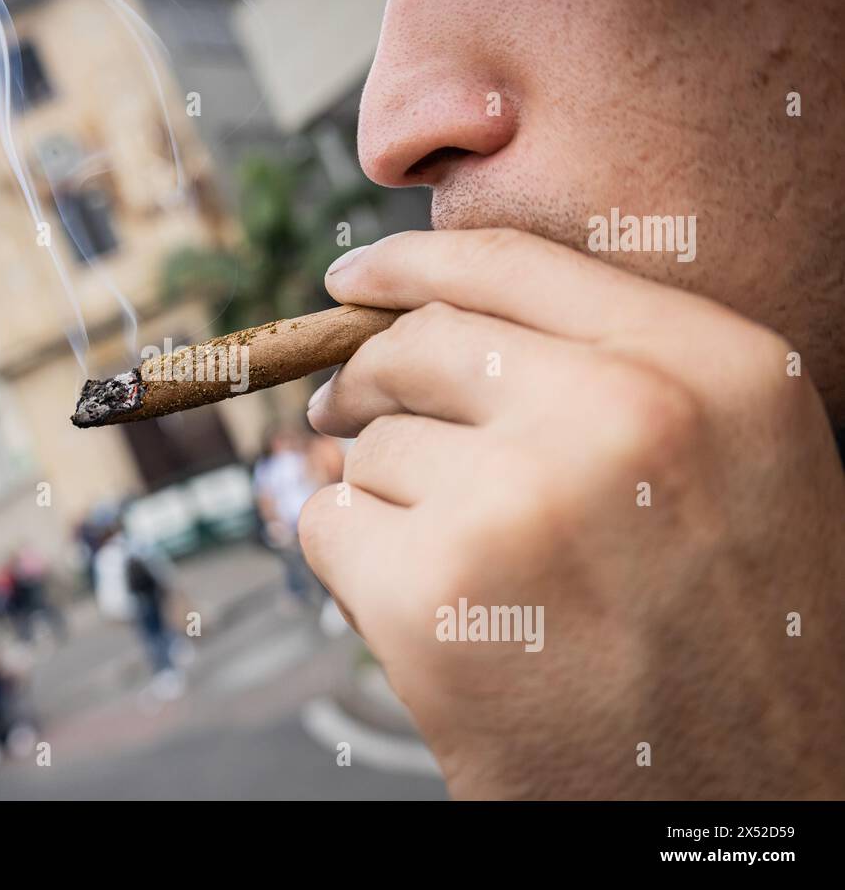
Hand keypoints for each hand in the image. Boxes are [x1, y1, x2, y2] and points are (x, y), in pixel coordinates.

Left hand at [301, 228, 844, 798]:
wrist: (748, 812)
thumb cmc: (732, 641)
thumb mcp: (728, 468)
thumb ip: (602, 376)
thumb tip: (415, 326)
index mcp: (714, 369)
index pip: (510, 264)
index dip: (408, 265)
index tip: (348, 276)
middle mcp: (623, 416)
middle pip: (418, 346)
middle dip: (365, 381)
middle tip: (342, 412)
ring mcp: (521, 504)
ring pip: (371, 448)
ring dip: (387, 501)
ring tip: (467, 575)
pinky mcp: (434, 598)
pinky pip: (327, 524)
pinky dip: (349, 564)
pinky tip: (425, 618)